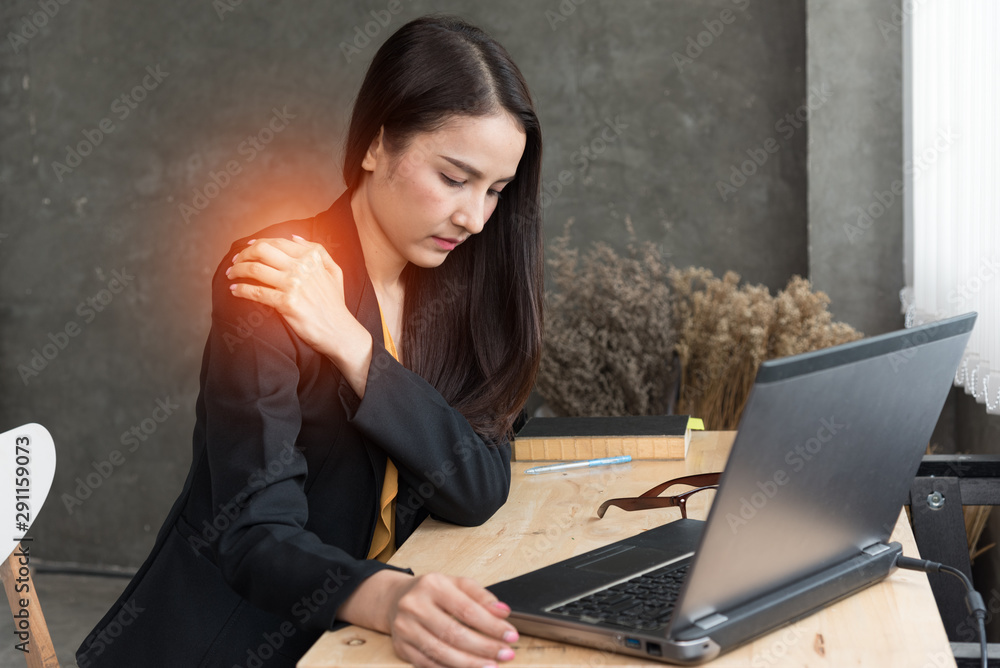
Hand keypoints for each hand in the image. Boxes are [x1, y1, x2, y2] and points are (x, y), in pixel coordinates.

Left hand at [226, 235, 370, 368]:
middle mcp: (301, 268)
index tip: (246, 249)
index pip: (276, 242)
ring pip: (255, 269)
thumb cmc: (335, 304)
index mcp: (311, 258)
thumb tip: (295, 237)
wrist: (339, 332)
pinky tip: (234, 291)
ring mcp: (293, 285)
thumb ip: (318, 251)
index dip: (256, 244)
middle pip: (262, 251)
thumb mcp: (334, 271)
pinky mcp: (286, 303)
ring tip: (230, 275)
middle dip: (243, 254)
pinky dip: (240, 289)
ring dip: (237, 270)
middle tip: (235, 262)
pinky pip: (256, 292)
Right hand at [340, 570, 518, 667]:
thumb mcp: (457, 584)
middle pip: (454, 633)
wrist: (396, 598)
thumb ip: (481, 596)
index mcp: (433, 585)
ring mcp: (405, 628)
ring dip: (469, 663)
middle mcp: (415, 605)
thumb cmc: (432, 592)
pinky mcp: (401, 647)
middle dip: (484, 647)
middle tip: (506, 654)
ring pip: (441, 652)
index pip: (467, 609)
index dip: (491, 625)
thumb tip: (503, 612)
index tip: (511, 635)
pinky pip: (428, 664)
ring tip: (491, 666)